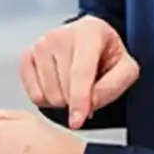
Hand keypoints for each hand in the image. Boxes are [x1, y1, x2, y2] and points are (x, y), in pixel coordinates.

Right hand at [21, 15, 138, 128]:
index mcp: (89, 32)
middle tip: (88, 93)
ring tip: (74, 88)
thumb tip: (88, 105)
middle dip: (76, 102)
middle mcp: (60, 35)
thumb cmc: (106, 54)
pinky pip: (34, 94)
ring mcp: (40, 44)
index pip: (81, 71)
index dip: (79, 100)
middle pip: (63, 87)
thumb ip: (113, 87)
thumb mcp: (126, 69)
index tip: (78, 121)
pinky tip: (59, 88)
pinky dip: (47, 100)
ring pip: (48, 94)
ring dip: (63, 101)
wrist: (89, 40)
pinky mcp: (27, 56)